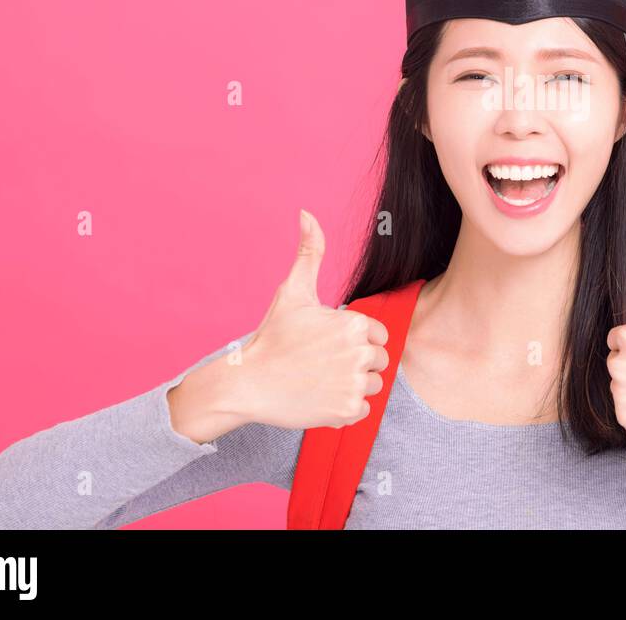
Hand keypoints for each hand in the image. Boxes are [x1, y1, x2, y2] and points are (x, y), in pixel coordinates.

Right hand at [234, 209, 390, 429]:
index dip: (355, 340)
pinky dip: (345, 408)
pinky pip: (363, 410)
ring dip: (352, 386)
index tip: (328, 344)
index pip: (378, 335)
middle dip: (355, 363)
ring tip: (321, 379)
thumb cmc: (272, 336)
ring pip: (373, 386)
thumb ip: (310, 252)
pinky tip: (321, 397)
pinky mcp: (347, 412)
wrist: (247, 382)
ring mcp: (353, 384)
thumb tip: (307, 213)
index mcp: (355, 323)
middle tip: (322, 363)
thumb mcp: (294, 291)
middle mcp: (360, 353)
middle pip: (378, 361)